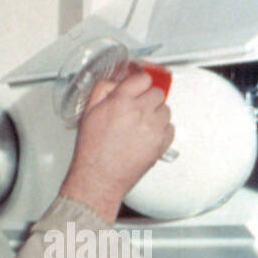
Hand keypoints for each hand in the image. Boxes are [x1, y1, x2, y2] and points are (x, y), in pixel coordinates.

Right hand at [59, 67, 174, 223]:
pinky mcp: (161, 142)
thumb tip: (114, 83)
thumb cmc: (92, 152)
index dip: (139, 83)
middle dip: (147, 100)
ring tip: (140, 127)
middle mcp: (139, 111)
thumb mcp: (87, 115)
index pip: (142, 78)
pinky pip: (170, 128)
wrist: (98, 179)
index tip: (139, 87)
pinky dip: (161, 131)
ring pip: (166, 110)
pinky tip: (146, 137)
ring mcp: (153, 127)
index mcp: (120, 101)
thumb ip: (101, 92)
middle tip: (137, 111)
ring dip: (156, 115)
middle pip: (157, 93)